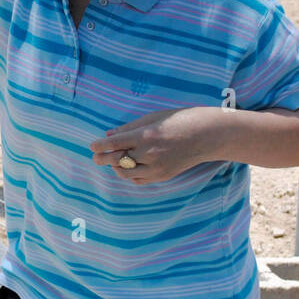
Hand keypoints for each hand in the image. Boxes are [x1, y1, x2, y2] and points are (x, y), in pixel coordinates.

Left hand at [89, 107, 223, 184]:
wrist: (206, 135)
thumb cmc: (179, 120)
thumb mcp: (153, 118)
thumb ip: (129, 128)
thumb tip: (108, 135)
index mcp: (146, 136)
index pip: (114, 143)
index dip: (100, 145)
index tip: (92, 146)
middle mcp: (150, 153)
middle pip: (117, 159)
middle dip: (103, 158)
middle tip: (96, 157)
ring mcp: (157, 167)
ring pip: (126, 173)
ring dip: (116, 167)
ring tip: (112, 161)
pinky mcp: (163, 176)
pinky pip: (139, 180)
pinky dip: (130, 175)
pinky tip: (128, 168)